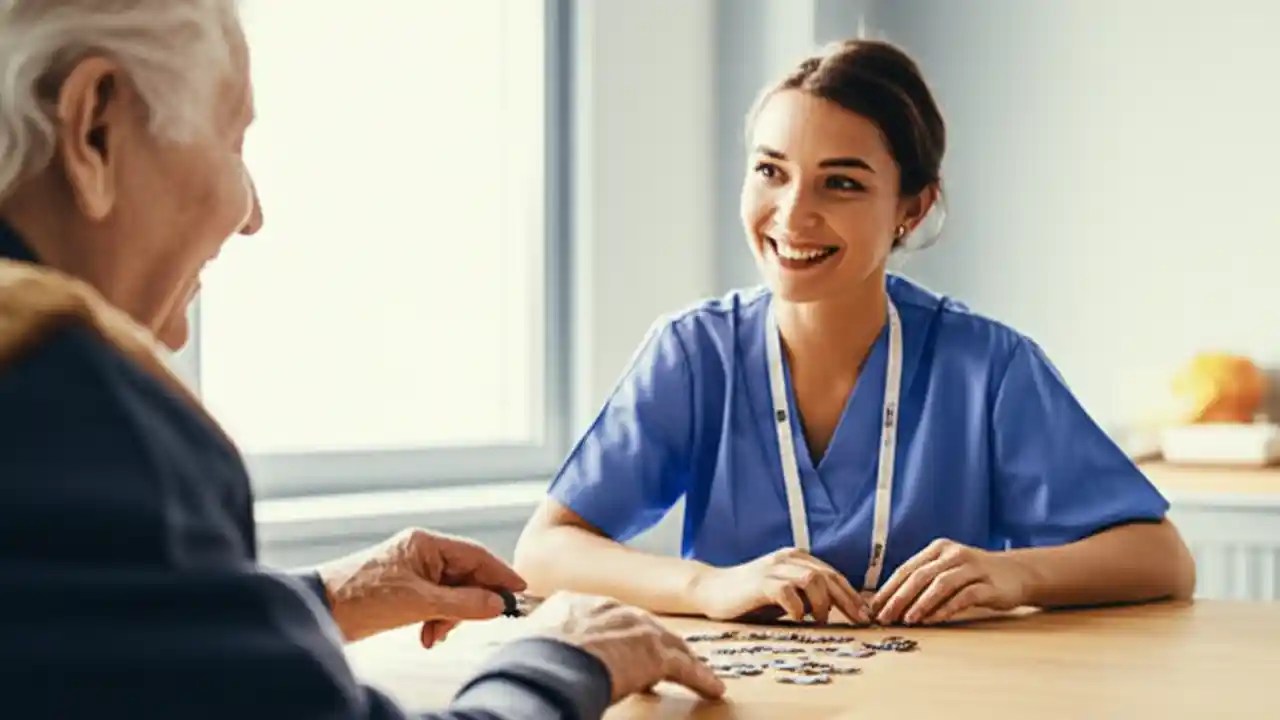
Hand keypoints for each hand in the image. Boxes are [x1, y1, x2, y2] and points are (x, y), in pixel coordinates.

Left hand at [317, 528, 524, 645]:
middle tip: (468, 624)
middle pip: (466, 576)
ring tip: (434, 636)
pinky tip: (426, 636)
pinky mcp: (404, 591)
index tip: (520, 591)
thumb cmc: (363, 597)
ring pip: (451, 594)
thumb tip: (497, 604)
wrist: (320, 610)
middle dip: (468, 604)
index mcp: (426, 544)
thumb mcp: (418, 602)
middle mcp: (422, 553)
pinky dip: (435, 620)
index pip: (475, 555)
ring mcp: (413, 572)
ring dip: (450, 617)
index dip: (500, 573)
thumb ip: (462, 603)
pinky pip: (435, 604)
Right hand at [527, 593, 724, 702]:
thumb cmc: (527, 660)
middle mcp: (609, 608)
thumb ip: (532, 649)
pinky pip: (685, 669)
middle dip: (652, 644)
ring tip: (695, 672)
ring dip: (682, 660)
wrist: (550, 661)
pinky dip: (701, 680)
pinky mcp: (656, 654)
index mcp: (573, 604)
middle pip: (640, 627)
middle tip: (662, 659)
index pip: (602, 617)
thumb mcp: (524, 647)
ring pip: (668, 645)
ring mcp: (636, 628)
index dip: (612, 635)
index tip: (615, 647)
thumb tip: (514, 673)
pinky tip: (714, 690)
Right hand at [689, 548, 870, 624]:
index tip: (864, 614)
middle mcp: (787, 559)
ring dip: (822, 603)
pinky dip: (798, 608)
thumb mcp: (783, 592)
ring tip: (819, 620)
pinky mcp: (760, 582)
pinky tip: (797, 618)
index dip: (851, 594)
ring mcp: (773, 568)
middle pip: (828, 576)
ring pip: (813, 580)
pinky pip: (788, 592)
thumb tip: (838, 609)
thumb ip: (806, 595)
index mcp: (795, 558)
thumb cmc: (749, 597)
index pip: (832, 574)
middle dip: (848, 600)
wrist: (711, 590)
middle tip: (859, 621)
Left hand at [870, 539, 1030, 625]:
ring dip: (920, 603)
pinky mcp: (988, 584)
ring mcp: (972, 568)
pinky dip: (946, 608)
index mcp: (938, 549)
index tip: (873, 608)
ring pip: (940, 584)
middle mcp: (953, 554)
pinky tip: (933, 620)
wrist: (1016, 573)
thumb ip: (924, 582)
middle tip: (885, 616)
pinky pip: (964, 596)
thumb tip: (889, 604)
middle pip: (920, 576)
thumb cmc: (973, 576)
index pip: (907, 569)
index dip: (888, 589)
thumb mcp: (947, 571)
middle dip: (899, 598)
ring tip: (907, 620)